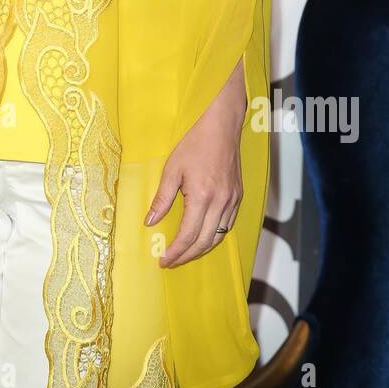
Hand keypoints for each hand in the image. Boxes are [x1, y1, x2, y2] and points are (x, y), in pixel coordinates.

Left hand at [144, 56, 245, 267]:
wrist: (221, 126)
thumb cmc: (195, 143)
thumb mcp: (172, 169)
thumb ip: (162, 198)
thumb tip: (150, 221)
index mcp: (203, 197)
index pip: (188, 235)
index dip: (175, 251)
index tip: (163, 260)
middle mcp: (221, 203)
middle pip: (204, 242)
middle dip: (187, 255)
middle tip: (171, 261)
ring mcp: (233, 201)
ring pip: (219, 236)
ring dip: (201, 249)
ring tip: (184, 253)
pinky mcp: (238, 197)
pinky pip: (228, 225)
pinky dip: (214, 236)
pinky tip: (202, 236)